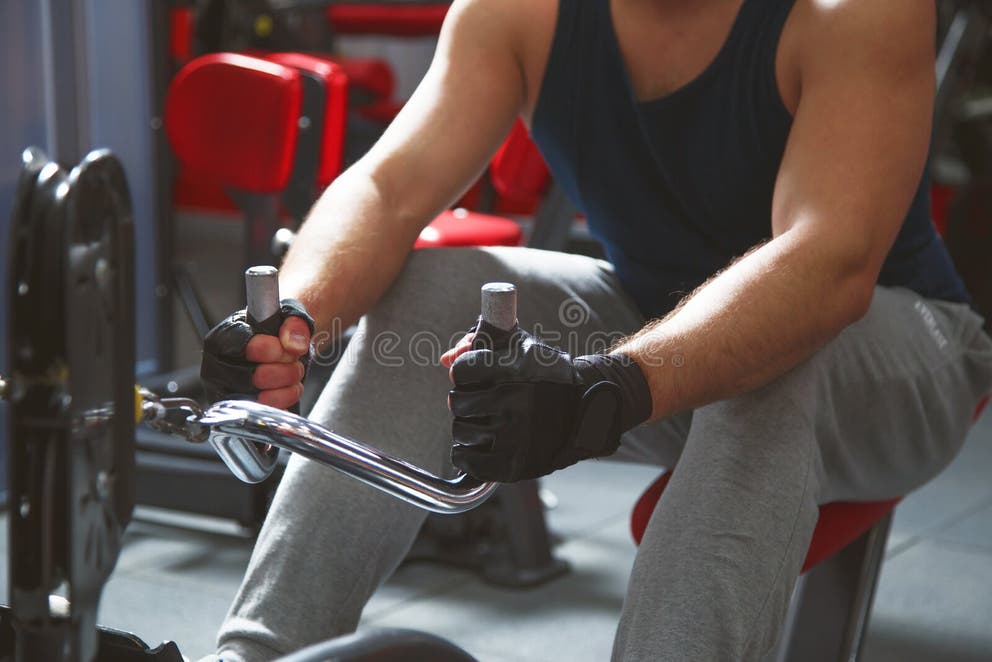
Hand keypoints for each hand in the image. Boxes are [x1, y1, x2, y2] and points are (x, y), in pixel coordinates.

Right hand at [201, 299, 314, 408]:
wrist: (280, 346)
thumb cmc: (276, 330)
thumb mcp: (290, 315)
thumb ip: (295, 324)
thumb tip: (293, 344)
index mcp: (221, 339)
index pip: (241, 347)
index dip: (270, 349)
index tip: (283, 348)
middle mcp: (217, 368)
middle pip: (254, 377)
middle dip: (284, 370)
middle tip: (292, 360)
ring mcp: (225, 393)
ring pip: (262, 401)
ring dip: (287, 388)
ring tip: (291, 374)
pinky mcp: (239, 412)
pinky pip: (266, 417)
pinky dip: (285, 404)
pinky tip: (287, 390)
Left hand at [445, 321, 651, 481]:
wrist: (587, 414)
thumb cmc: (549, 378)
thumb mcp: (523, 349)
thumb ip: (481, 345)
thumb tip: (446, 359)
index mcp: (517, 369)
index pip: (461, 371)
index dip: (464, 373)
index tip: (472, 378)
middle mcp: (516, 402)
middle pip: (456, 402)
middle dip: (464, 400)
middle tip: (479, 403)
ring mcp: (516, 435)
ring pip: (461, 431)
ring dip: (468, 426)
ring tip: (486, 423)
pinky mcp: (514, 464)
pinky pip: (466, 460)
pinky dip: (466, 454)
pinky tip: (480, 445)